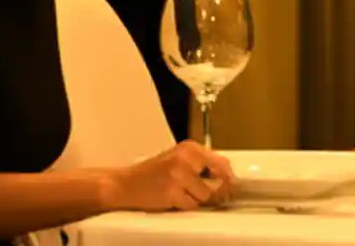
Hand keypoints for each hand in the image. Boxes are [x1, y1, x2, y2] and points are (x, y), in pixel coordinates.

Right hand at [104, 140, 235, 211]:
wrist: (125, 184)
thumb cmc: (152, 173)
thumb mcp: (178, 160)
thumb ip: (201, 164)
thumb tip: (227, 177)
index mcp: (190, 148)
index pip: (222, 163)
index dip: (228, 177)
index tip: (229, 186)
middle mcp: (186, 158)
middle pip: (218, 181)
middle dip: (217, 192)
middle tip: (213, 197)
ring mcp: (179, 175)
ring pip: (206, 195)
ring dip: (200, 200)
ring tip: (185, 195)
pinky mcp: (172, 192)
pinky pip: (191, 205)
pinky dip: (186, 206)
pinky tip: (176, 200)